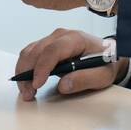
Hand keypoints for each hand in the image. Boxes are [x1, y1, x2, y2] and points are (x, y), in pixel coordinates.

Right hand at [14, 29, 128, 100]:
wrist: (107, 54)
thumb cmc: (105, 63)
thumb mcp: (102, 76)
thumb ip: (84, 80)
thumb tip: (63, 85)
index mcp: (76, 39)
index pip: (53, 50)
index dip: (43, 67)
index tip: (37, 84)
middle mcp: (61, 35)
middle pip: (37, 50)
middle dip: (28, 73)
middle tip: (28, 94)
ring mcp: (52, 39)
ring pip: (30, 52)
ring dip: (23, 71)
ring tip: (27, 91)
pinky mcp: (47, 46)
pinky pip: (30, 54)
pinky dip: (25, 68)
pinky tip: (27, 82)